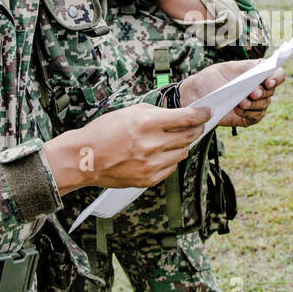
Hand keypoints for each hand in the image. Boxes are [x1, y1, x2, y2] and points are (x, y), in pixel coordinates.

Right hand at [44, 103, 206, 194]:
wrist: (85, 158)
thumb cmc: (103, 132)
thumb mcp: (129, 112)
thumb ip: (156, 113)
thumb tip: (176, 115)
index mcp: (147, 124)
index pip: (186, 118)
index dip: (202, 114)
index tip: (207, 112)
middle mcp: (152, 145)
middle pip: (189, 136)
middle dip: (197, 128)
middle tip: (197, 124)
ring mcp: (152, 164)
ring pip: (183, 152)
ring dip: (183, 144)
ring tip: (174, 139)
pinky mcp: (149, 179)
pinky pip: (171, 167)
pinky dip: (171, 159)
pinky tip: (161, 153)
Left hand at [180, 59, 284, 126]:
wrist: (195, 95)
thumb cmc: (210, 78)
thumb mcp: (226, 68)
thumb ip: (246, 68)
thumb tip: (263, 68)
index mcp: (257, 73)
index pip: (277, 74)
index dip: (276, 77)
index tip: (268, 81)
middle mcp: (259, 88)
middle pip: (271, 92)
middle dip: (262, 93)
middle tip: (252, 93)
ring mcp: (254, 104)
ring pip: (264, 105)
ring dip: (254, 104)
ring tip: (241, 102)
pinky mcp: (247, 117)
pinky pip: (256, 117)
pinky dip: (249, 114)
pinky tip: (238, 109)